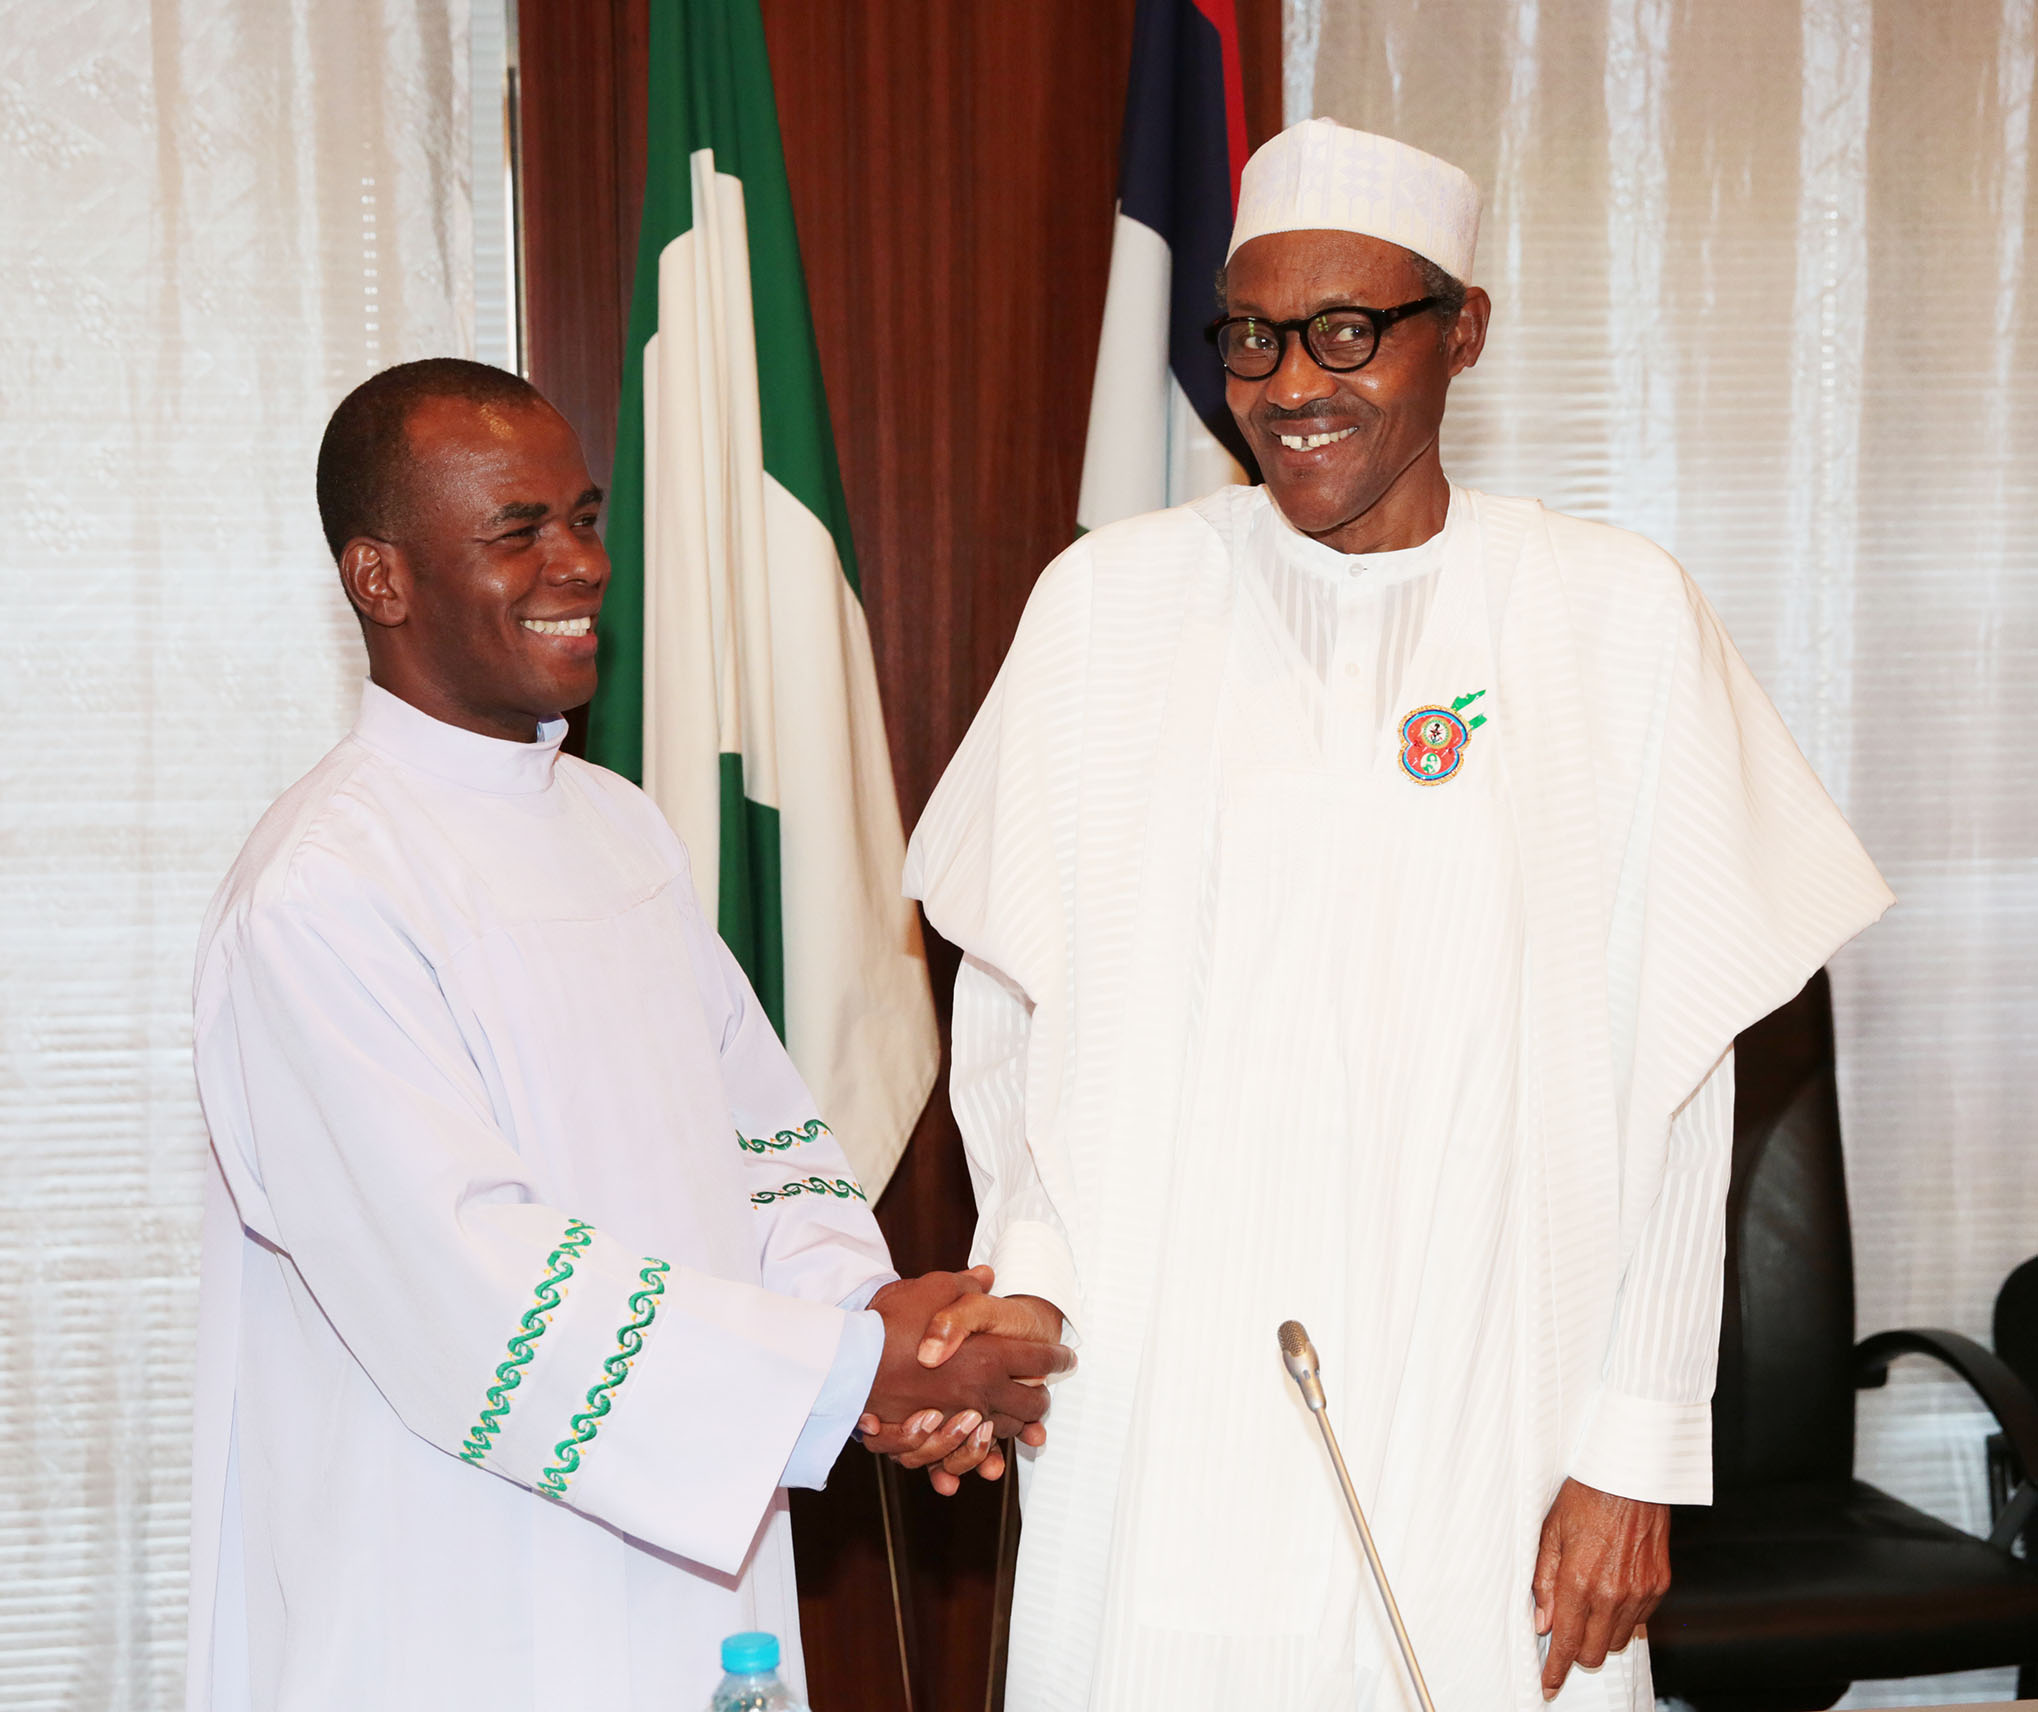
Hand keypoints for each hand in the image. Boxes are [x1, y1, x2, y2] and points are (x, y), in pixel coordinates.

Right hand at [861, 1269, 1071, 1460]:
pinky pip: (966, 1457)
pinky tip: (986, 1457)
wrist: (848, 1362)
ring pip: (1003, 1434)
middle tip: (1043, 1390)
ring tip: (1023, 1425)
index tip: (1066, 1356)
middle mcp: (980, 1393)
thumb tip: (986, 1275)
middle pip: (1031, 1405)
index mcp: (989, 1356)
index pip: (1040, 1360)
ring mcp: (958, 1420)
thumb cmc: (891, 1322)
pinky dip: (978, 1459)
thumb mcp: (934, 1288)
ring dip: (1015, 1429)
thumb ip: (966, 1287)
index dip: (1058, 1357)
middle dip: (1042, 1399)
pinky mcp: (934, 1439)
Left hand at [1531, 1478, 1670, 1699]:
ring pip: (1617, 1641)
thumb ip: (1543, 1582)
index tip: (1548, 1683)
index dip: (1555, 1669)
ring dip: (1600, 1635)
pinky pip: (1639, 1621)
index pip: (1565, 1642)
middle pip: (1593, 1653)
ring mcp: (1640, 1592)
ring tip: (1588, 1607)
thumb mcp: (1550, 1533)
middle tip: (1565, 1632)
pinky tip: (1611, 1594)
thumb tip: (1541, 1622)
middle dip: (1576, 1651)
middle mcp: (1612, 1593)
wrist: (1629, 1475)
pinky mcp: (1658, 1585)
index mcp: (1580, 1580)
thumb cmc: (1585, 1496)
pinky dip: (1623, 1618)